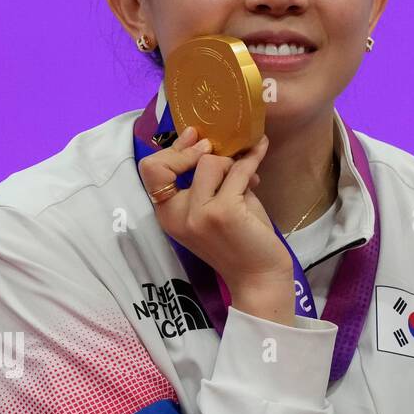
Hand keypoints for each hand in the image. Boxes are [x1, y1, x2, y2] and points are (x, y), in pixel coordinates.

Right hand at [138, 127, 294, 318]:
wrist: (258, 278)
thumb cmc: (239, 242)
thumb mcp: (214, 210)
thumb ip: (212, 183)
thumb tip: (224, 147)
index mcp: (168, 215)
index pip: (151, 170)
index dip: (174, 149)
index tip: (195, 136)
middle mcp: (177, 214)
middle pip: (185, 160)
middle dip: (208, 152)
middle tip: (228, 152)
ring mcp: (198, 214)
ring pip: (211, 162)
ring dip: (233, 163)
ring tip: (248, 177)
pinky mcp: (223, 212)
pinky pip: (238, 171)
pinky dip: (252, 159)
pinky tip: (261, 150)